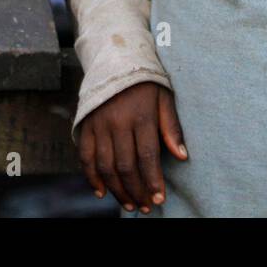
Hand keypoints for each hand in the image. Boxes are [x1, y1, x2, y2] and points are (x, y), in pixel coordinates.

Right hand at [77, 82, 185, 213]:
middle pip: (126, 166)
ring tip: (129, 204)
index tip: (159, 199)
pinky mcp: (85, 125)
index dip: (153, 181)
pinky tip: (102, 192)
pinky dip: (92, 177)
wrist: (114, 59)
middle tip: (145, 207)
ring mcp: (99, 125)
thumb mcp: (165, 97)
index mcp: (141, 115)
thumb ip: (172, 127)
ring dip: (117, 190)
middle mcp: (118, 122)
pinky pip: (86, 157)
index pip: (148, 156)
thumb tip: (182, 156)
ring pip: (106, 166)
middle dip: (137, 191)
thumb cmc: (146, 82)